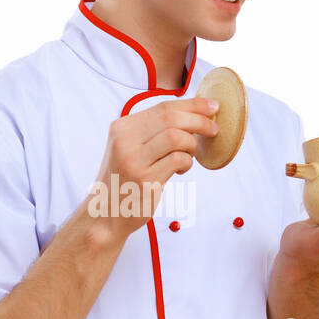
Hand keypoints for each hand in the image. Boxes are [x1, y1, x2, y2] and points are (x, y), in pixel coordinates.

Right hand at [88, 97, 218, 238]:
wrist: (105, 213)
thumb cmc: (124, 180)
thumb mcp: (129, 148)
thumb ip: (152, 132)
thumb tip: (192, 115)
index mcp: (121, 127)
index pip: (163, 107)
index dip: (192, 105)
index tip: (212, 106)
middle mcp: (124, 140)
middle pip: (171, 118)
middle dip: (199, 121)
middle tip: (213, 129)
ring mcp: (133, 160)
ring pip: (176, 137)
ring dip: (192, 144)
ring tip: (190, 155)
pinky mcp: (144, 180)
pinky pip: (177, 160)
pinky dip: (187, 162)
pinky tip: (181, 169)